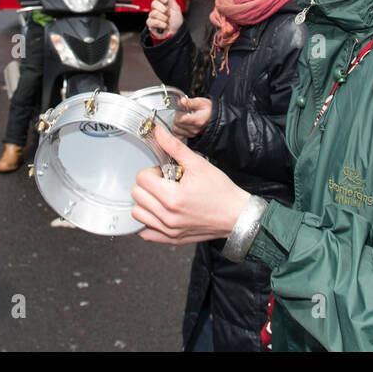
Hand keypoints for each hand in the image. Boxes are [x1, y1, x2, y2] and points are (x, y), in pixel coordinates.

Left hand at [132, 126, 251, 244]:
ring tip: (162, 197)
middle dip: (148, 185)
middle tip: (165, 183)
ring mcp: (169, 230)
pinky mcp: (171, 239)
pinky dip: (147, 221)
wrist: (236, 215)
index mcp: (172, 197)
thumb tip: (158, 132)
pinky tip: (158, 212)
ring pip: (137, 214)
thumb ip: (174, 147)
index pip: (141, 179)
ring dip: (146, 202)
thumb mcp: (198, 164)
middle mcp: (167, 216)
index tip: (165, 173)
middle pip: (136, 195)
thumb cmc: (221, 191)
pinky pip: (145, 233)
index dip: (152, 171)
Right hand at [146, 0, 183, 39]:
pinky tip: (164, 26)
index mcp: (162, 2)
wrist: (176, 33)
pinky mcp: (150, 24)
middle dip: (163, 9)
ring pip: (154, 13)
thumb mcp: (176, 8)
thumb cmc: (176, 21)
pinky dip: (161, 24)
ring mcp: (152, 16)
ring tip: (167, 21)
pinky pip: (153, 21)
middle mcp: (156, 8)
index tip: (165, 0)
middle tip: (168, 13)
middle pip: (154, 3)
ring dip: (164, 18)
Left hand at [171, 96, 210, 138]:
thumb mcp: (200, 102)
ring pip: (175, 129)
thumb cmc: (207, 109)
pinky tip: (182, 123)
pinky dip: (178, 128)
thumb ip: (189, 102)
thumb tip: (181, 101)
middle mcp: (195, 129)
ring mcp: (192, 134)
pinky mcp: (190, 136)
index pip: (180, 119)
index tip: (182, 108)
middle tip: (183, 110)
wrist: (213, 115)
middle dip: (177, 115)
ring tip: (183, 116)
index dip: (178, 112)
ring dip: (177, 122)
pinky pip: (178, 133)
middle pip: (177, 123)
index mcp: (197, 121)